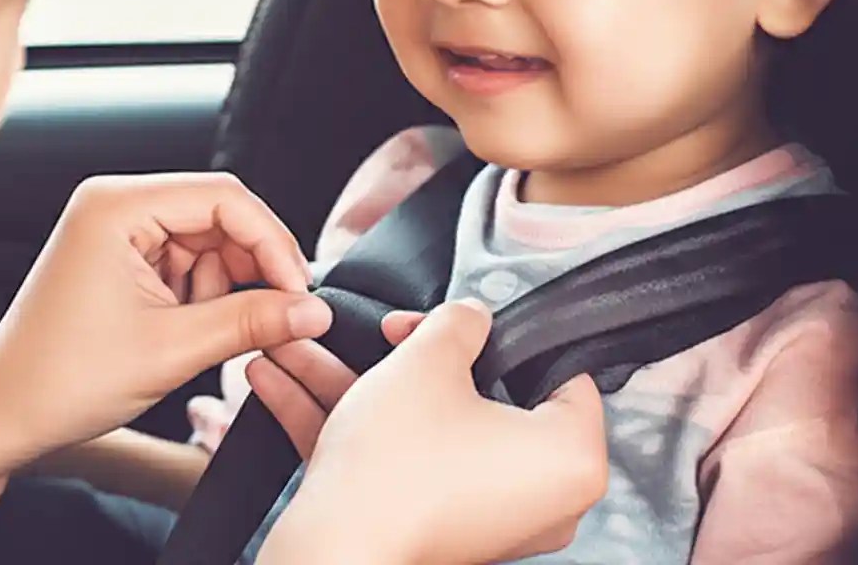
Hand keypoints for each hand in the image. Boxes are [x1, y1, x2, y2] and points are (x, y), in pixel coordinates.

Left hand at [0, 172, 334, 457]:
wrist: (4, 413)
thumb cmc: (64, 379)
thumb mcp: (174, 349)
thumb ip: (252, 322)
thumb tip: (314, 311)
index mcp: (118, 206)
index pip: (224, 198)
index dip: (272, 242)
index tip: (298, 291)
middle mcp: (115, 205)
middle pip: (220, 216)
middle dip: (252, 268)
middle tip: (278, 317)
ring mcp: (116, 230)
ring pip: (208, 244)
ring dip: (225, 288)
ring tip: (204, 337)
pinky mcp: (121, 258)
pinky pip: (186, 264)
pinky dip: (203, 298)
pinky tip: (189, 333)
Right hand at [252, 301, 607, 564]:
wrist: (332, 553)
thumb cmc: (393, 469)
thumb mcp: (429, 360)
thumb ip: (461, 321)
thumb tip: (471, 316)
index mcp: (570, 458)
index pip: (560, 372)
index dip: (503, 336)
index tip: (457, 325)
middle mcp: (545, 499)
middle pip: (486, 397)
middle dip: (417, 356)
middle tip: (390, 334)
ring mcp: (490, 518)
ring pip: (428, 427)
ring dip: (364, 385)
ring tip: (306, 350)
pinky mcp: (440, 528)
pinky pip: (405, 461)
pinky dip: (359, 427)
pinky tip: (286, 387)